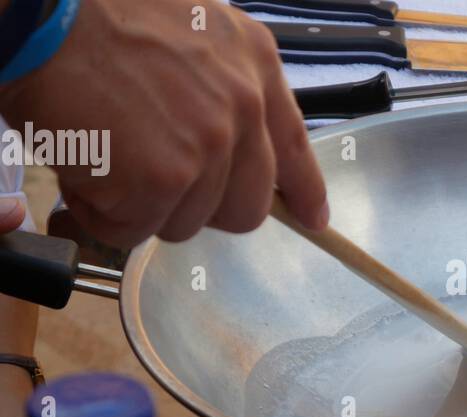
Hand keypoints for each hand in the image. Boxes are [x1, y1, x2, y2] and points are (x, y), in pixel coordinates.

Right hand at [0, 0, 327, 246]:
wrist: (38, 9)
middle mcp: (242, 108)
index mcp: (254, 64)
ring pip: (185, 223)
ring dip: (138, 206)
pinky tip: (84, 167)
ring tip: (105, 152)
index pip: (296, 148)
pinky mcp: (163, 179)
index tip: (314, 221)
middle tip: (151, 177)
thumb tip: (227, 152)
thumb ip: (222, 89)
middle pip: (245, 209)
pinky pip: (133, 230)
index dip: (304, 193)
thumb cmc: (94, 16)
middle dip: (199, 206)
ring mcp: (207, 147)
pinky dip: (99, 213)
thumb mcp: (190, 34)